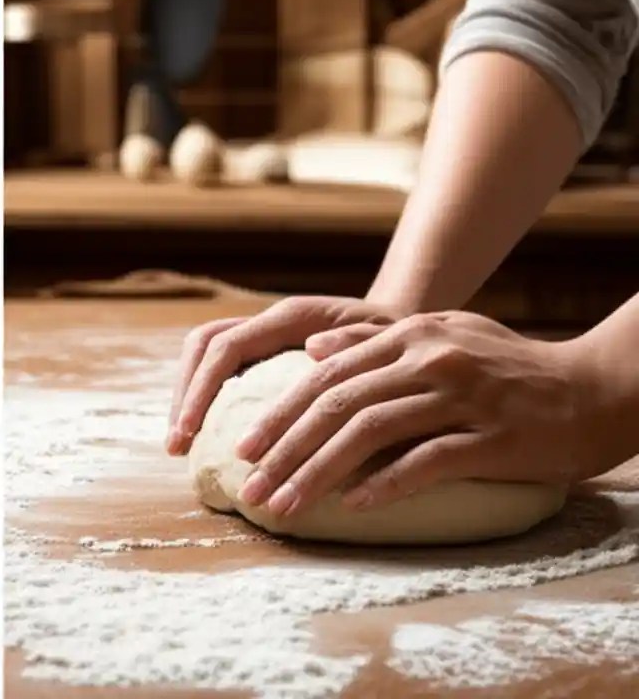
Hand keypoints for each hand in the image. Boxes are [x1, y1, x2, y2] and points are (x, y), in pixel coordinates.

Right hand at [167, 296, 404, 454]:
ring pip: (205, 358)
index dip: (201, 390)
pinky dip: (207, 404)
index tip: (190, 434)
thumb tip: (316, 352)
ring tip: (182, 447)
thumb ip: (361, 342)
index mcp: (294, 315)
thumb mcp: (395, 342)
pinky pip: (223, 374)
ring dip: (187, 400)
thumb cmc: (404, 342)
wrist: (408, 330)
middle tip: (177, 447)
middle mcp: (270, 321)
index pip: (227, 346)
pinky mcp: (264, 357)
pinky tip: (205, 439)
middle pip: (203, 347)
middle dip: (183, 395)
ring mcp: (264, 338)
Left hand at [234, 311, 617, 517]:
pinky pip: (427, 462)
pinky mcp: (493, 436)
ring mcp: (462, 396)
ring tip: (283, 507)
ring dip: (317, 474)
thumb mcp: (442, 338)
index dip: (279, 413)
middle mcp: (430, 358)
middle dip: (284, 449)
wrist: (598, 388)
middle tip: (249, 487)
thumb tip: (311, 348)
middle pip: (337, 405)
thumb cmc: (510, 370)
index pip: (326, 376)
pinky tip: (352, 507)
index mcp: (410, 334)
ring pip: (369, 434)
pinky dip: (384, 484)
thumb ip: (375, 342)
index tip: (243, 448)